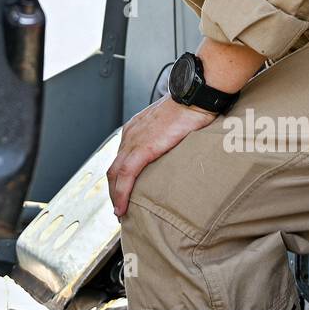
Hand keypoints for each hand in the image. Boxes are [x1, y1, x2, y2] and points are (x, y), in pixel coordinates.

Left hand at [108, 96, 214, 217]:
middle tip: (120, 208)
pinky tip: (123, 208)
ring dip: (116, 196)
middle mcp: (130, 134)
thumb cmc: (190, 107)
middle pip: (114, 168)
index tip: (124, 192)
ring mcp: (134, 141)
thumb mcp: (173, 124)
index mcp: (136, 128)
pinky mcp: (143, 148)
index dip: (120, 177)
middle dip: (114, 190)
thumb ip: (168, 137)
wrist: (194, 97)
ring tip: (121, 213)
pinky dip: (121, 193)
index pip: (122, 157)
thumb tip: (176, 148)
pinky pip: (126, 175)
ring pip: (116, 174)